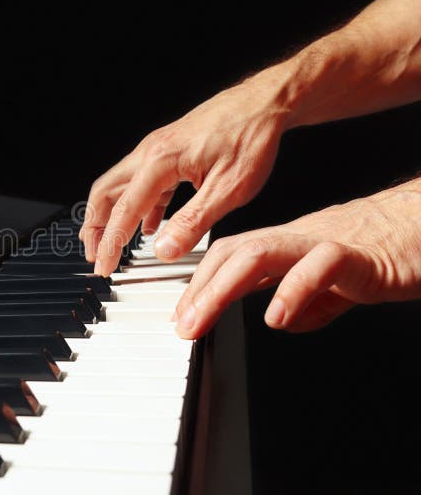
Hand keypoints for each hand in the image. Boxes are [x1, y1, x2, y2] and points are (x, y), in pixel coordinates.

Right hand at [80, 72, 289, 275]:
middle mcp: (151, 152)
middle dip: (95, 226)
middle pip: (105, 192)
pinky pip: (142, 181)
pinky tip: (148, 225)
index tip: (104, 265)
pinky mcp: (170, 150)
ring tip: (110, 241)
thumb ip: (193, 223)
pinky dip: (136, 206)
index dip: (110, 243)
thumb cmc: (252, 137)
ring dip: (111, 215)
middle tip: (94, 253)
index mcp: (160, 162)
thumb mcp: (228, 189)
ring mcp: (158, 149)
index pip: (123, 210)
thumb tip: (165, 249)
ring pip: (119, 185)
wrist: (266, 102)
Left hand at [173, 179, 420, 338]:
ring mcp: (325, 241)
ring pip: (260, 252)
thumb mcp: (336, 282)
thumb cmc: (384, 248)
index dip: (199, 284)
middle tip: (180, 326)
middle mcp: (297, 239)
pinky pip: (320, 265)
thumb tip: (287, 321)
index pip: (230, 257)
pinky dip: (293, 289)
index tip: (179, 316)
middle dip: (198, 289)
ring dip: (223, 288)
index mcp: (288, 245)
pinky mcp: (359, 254)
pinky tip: (277, 317)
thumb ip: (311, 299)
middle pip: (233, 252)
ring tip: (203, 319)